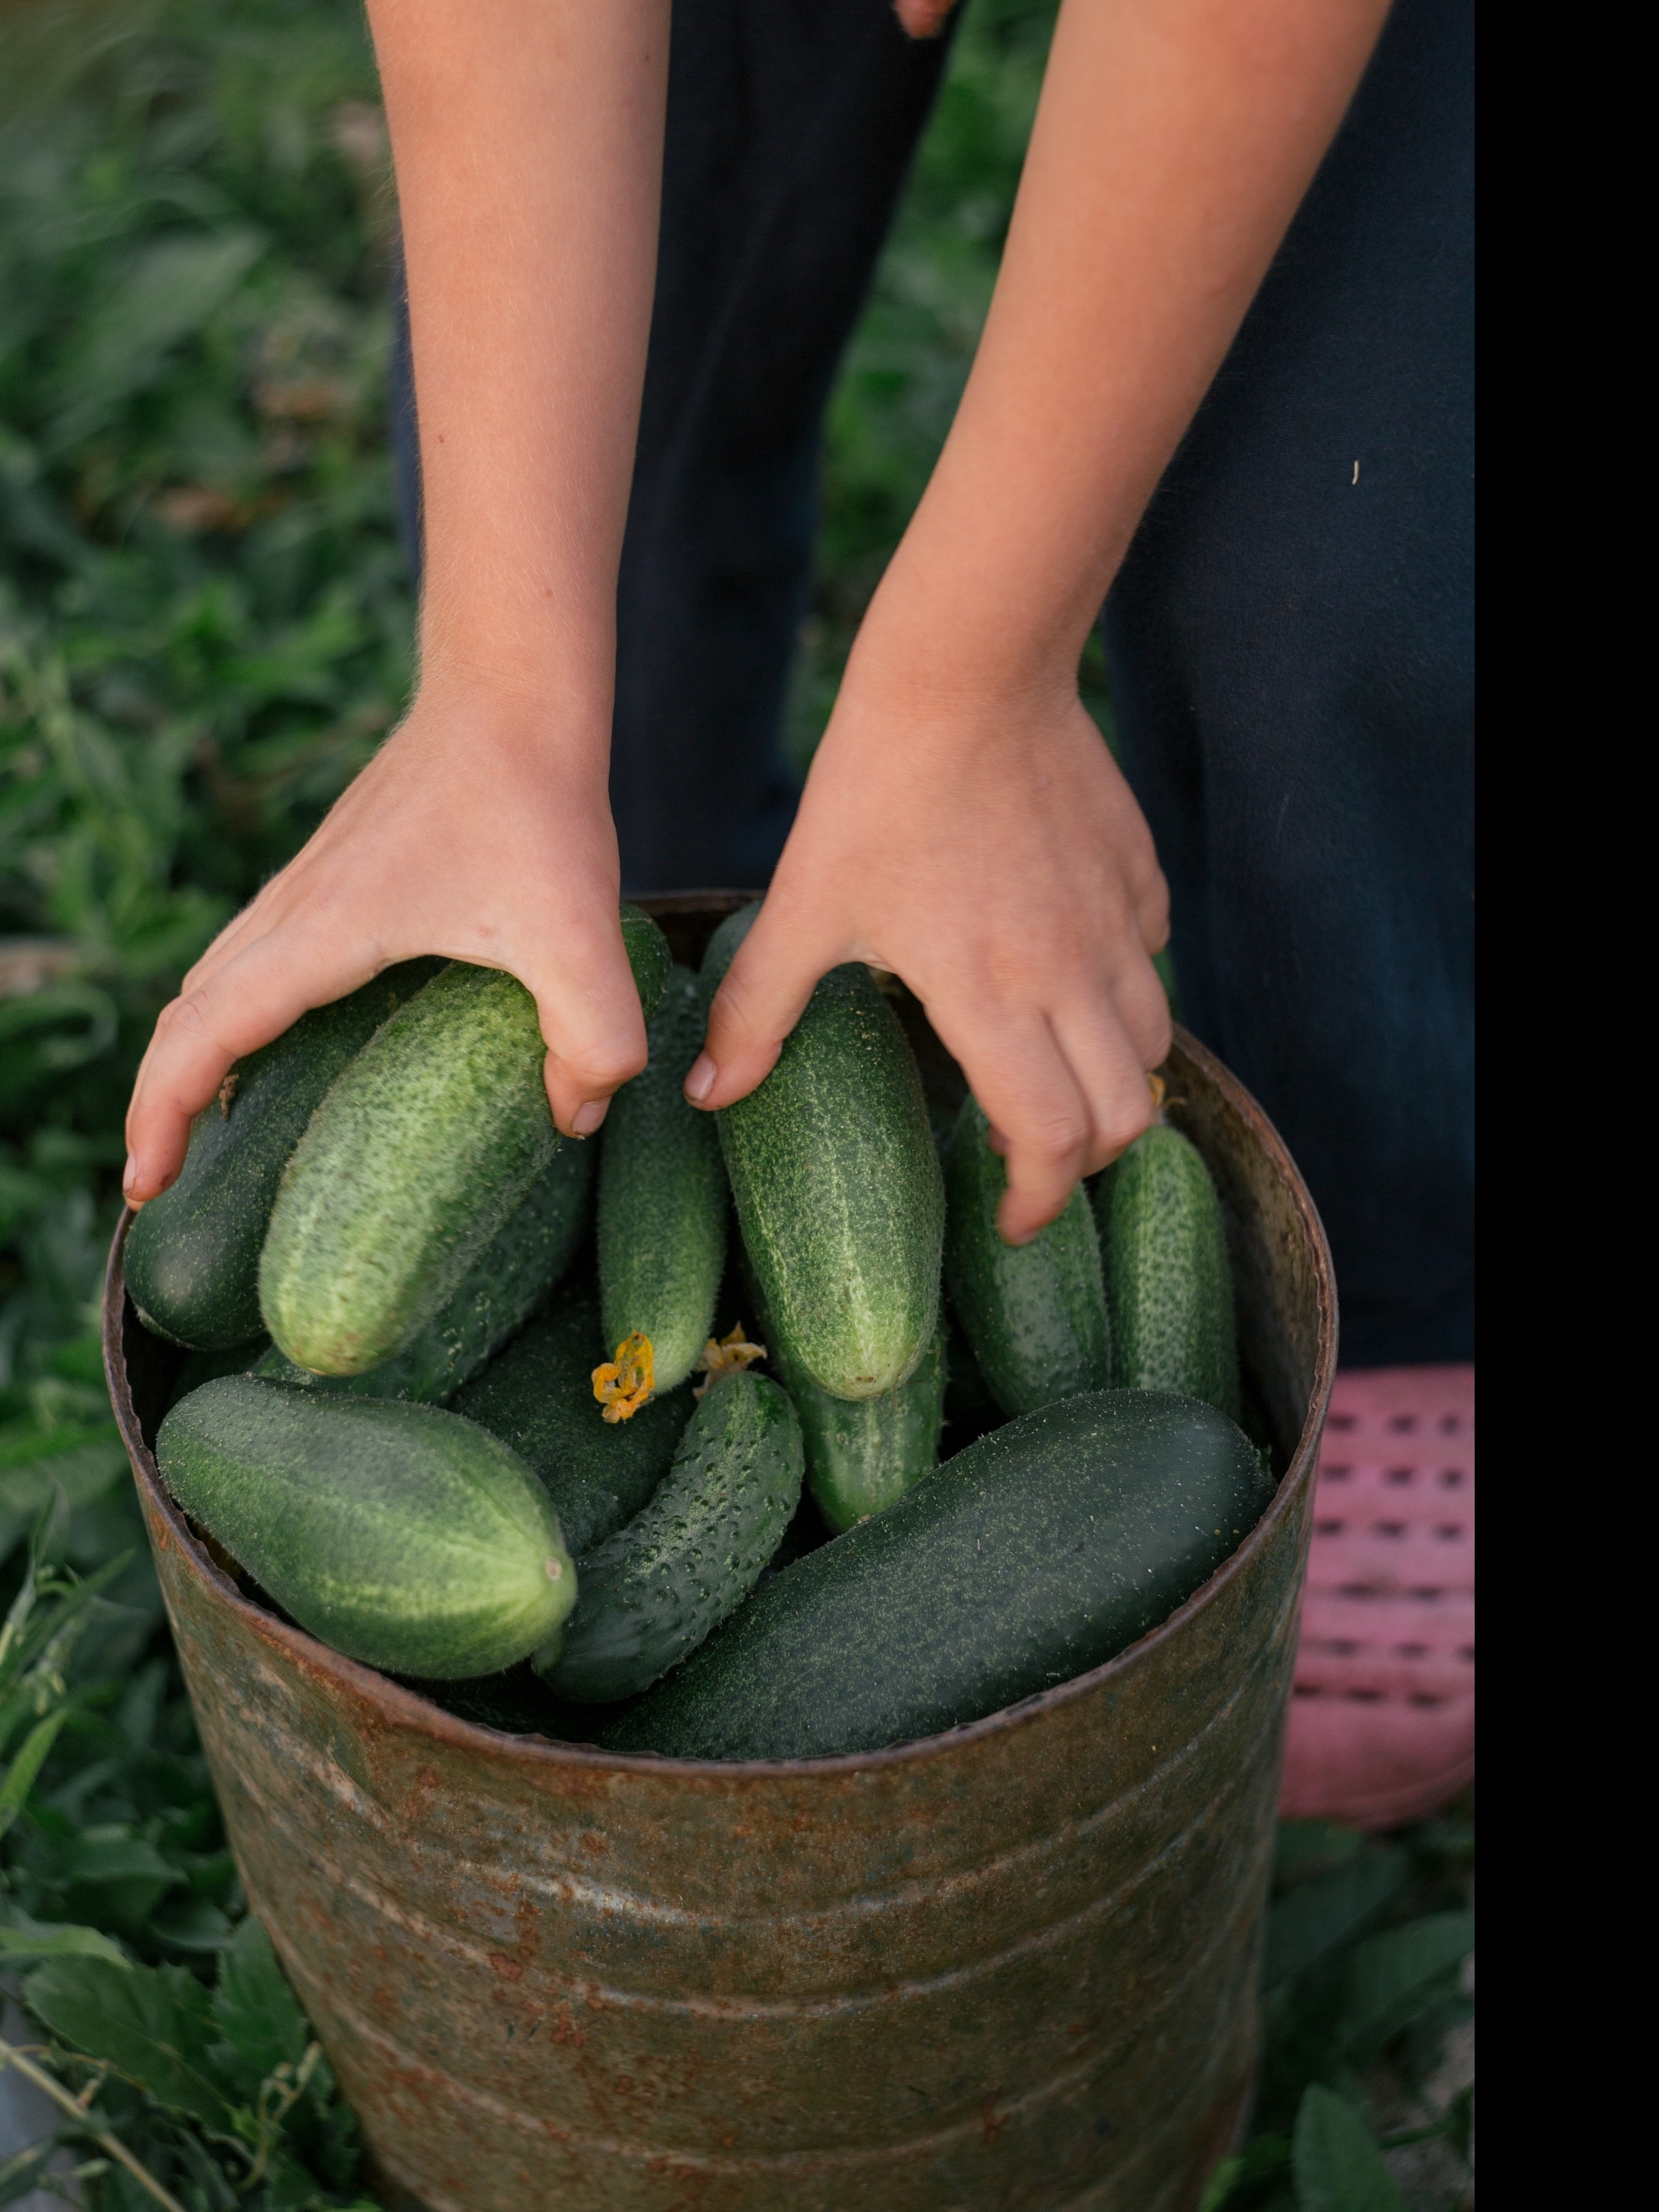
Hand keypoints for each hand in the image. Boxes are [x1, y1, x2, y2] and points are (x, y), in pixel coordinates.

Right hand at [123, 682, 645, 1203]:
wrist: (514, 695)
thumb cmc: (536, 807)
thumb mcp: (584, 937)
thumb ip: (596, 1039)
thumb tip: (575, 1114)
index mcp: (323, 934)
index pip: (205, 1035)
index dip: (162, 1114)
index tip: (146, 1182)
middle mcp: (294, 909)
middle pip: (188, 1014)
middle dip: (162, 1101)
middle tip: (161, 1178)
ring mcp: (309, 887)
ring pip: (215, 980)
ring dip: (195, 1051)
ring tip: (208, 1123)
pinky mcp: (336, 874)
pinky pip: (254, 955)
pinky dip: (236, 1010)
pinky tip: (281, 1041)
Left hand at [690, 661, 1170, 1243]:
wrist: (969, 673)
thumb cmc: (877, 792)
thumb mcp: (805, 906)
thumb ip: (761, 1010)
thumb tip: (707, 1094)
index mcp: (991, 999)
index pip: (1053, 1140)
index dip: (1038, 1200)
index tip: (1008, 1218)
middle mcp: (1071, 975)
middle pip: (1126, 1116)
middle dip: (1089, 1160)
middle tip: (1034, 1158)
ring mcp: (1115, 924)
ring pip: (1153, 1045)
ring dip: (1114, 1081)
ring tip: (1056, 1076)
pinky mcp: (1137, 874)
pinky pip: (1153, 960)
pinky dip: (1123, 993)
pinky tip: (1070, 974)